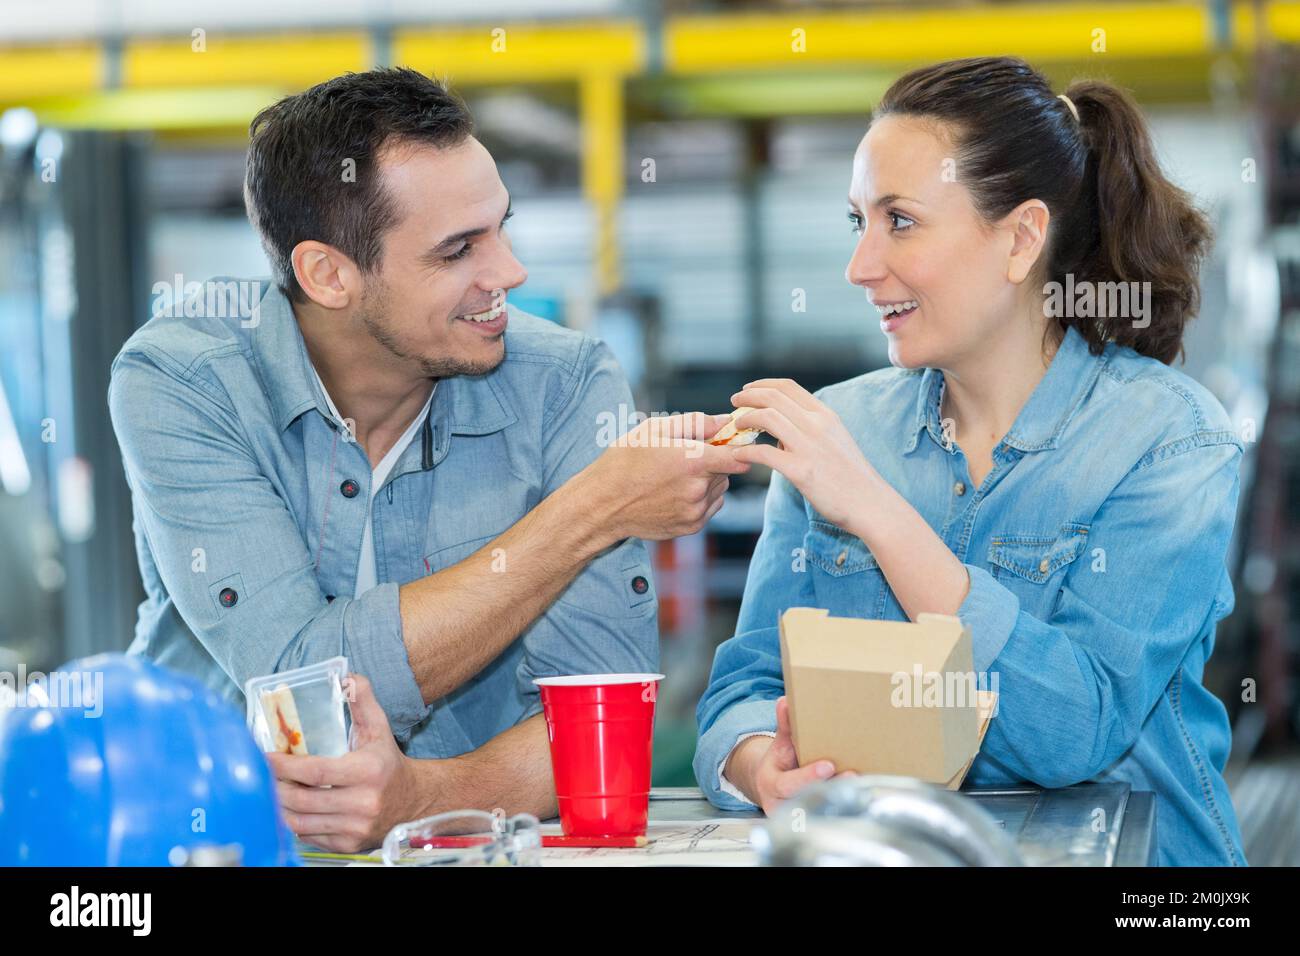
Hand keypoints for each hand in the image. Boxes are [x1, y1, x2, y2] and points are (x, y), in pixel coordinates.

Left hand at [266, 673, 422, 853]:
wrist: (413, 802)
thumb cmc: (388, 763)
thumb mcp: (379, 728)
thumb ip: (362, 700)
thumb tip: (347, 676)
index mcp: (368, 771)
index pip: (315, 772)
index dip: (284, 766)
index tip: (265, 758)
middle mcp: (363, 802)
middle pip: (303, 799)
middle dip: (275, 787)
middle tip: (260, 775)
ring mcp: (355, 827)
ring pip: (301, 822)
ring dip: (279, 807)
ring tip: (269, 791)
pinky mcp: (349, 844)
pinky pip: (309, 837)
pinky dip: (293, 823)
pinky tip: (287, 809)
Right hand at [588, 412, 750, 540]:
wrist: (602, 504)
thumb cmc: (624, 462)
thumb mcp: (654, 430)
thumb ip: (695, 423)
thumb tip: (724, 421)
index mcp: (693, 462)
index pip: (739, 455)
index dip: (739, 446)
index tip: (730, 441)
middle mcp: (699, 490)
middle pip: (727, 471)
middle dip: (714, 461)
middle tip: (685, 457)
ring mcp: (695, 511)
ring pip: (719, 489)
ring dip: (708, 481)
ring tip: (676, 476)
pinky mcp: (691, 527)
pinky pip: (710, 507)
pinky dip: (701, 499)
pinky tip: (674, 492)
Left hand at [729, 379, 876, 535]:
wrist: (870, 503)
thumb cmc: (851, 476)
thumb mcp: (835, 440)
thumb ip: (809, 430)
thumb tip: (778, 432)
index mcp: (825, 415)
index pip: (788, 387)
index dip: (762, 385)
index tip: (748, 391)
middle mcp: (817, 425)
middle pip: (772, 397)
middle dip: (747, 397)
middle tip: (734, 404)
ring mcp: (809, 447)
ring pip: (767, 418)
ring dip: (744, 420)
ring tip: (735, 427)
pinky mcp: (801, 471)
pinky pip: (764, 453)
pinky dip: (745, 451)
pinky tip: (738, 455)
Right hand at [732, 696, 854, 816]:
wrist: (773, 787)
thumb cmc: (780, 764)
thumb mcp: (780, 744)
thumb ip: (785, 726)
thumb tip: (786, 702)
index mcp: (771, 784)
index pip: (787, 784)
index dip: (808, 775)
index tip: (828, 765)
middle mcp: (782, 805)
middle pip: (808, 799)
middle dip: (831, 786)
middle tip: (852, 774)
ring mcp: (797, 817)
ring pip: (821, 810)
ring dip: (842, 796)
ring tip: (861, 781)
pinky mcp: (811, 821)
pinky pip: (829, 815)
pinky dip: (845, 804)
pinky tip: (862, 792)